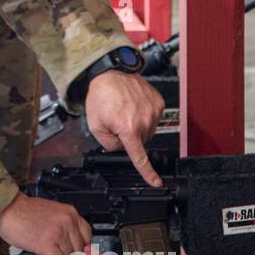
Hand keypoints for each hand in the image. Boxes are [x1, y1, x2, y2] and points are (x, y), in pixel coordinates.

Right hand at [0, 192, 91, 254]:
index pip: (87, 234)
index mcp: (69, 212)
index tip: (72, 248)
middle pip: (78, 248)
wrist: (7, 208)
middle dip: (68, 254)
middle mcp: (67, 222)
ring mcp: (58, 234)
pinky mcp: (47, 245)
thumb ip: (61, 222)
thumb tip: (66, 239)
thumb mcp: (50, 210)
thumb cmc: (22, 209)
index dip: (79, 244)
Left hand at [83, 71, 164, 186]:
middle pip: (139, 142)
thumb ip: (108, 143)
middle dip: (129, 137)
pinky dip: (144, 115)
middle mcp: (144, 121)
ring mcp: (154, 111)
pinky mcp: (158, 103)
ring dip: (137, 126)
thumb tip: (121, 147)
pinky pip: (153, 118)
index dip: (148, 173)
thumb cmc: (102, 95)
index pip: (139, 156)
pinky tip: (133, 106)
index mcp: (128, 129)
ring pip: (147, 131)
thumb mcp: (95, 125)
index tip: (156, 182)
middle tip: (117, 121)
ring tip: (125, 111)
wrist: (111, 72)